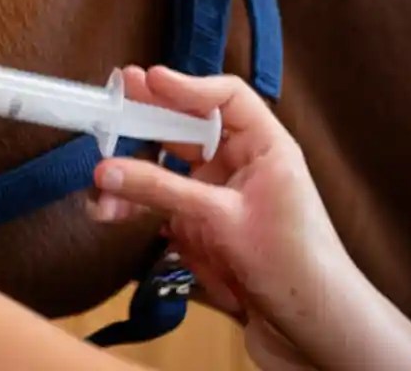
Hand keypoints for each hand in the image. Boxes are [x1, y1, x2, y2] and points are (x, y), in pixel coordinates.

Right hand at [87, 66, 353, 367]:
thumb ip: (161, 191)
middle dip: (145, 123)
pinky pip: (159, 209)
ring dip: (130, 177)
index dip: (186, 86)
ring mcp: (217, 199)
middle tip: (108, 106)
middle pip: (185, 130)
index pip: (226, 99)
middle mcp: (240, 167)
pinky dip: (133, 209)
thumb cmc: (294, 265)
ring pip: (164, 172)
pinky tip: (109, 214)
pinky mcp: (200, 230)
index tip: (148, 80)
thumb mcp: (221, 219)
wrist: (312, 330)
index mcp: (265, 147)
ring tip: (98, 186)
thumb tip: (105, 169)